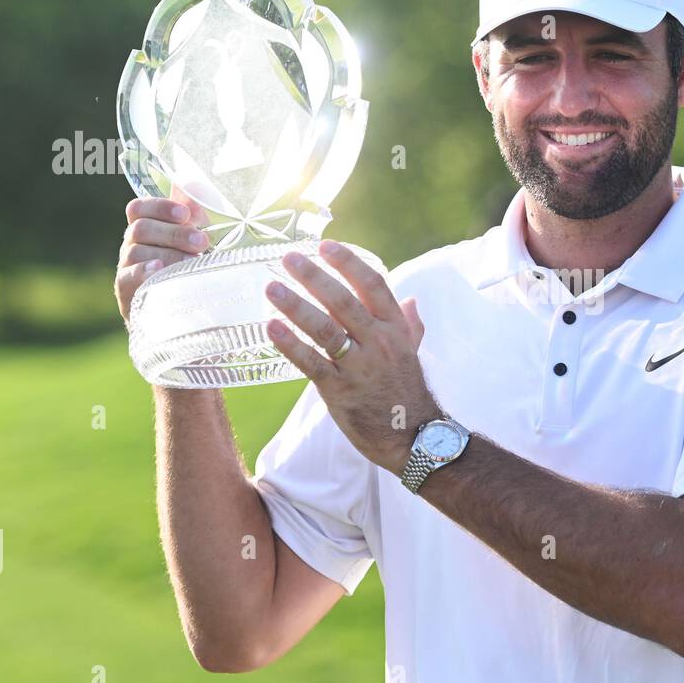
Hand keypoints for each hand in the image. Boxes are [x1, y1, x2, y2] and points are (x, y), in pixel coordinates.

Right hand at [114, 189, 210, 324]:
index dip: (159, 206)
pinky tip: (159, 270)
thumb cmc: (186, 268)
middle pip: (142, 228)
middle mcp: (131, 244)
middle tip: (201, 243)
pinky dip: (143, 271)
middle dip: (174, 233)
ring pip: (137, 251)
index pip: (139, 208)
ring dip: (168, 254)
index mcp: (145, 228)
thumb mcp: (193, 241)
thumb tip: (196, 185)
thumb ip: (193, 215)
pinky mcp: (126, 290)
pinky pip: (128, 276)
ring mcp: (126, 266)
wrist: (174, 311)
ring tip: (192, 262)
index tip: (185, 214)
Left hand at [264, 239, 443, 472]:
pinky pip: (311, 363)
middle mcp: (379, 343)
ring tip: (271, 288)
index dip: (349, 263)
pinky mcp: (339, 391)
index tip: (325, 246)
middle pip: (344, 301)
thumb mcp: (412, 352)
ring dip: (295, 306)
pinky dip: (290, 344)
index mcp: (396, 328)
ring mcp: (359, 367)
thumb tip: (409, 299)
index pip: (374, 285)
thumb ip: (409, 324)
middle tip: (289, 259)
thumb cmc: (407, 391)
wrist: (412, 436)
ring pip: (325, 329)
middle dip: (314, 277)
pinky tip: (270, 327)